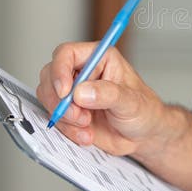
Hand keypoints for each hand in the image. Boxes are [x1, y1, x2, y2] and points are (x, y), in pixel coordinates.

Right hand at [37, 41, 167, 156]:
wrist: (143, 137)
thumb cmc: (143, 111)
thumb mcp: (131, 102)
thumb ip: (108, 94)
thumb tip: (81, 92)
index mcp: (99, 58)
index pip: (67, 53)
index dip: (60, 70)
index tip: (65, 92)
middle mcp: (83, 72)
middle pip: (50, 75)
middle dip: (59, 100)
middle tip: (78, 116)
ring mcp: (73, 93)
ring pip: (48, 98)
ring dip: (64, 117)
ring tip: (87, 127)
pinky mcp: (69, 112)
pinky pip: (54, 118)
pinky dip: (67, 129)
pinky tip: (86, 135)